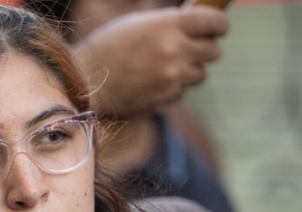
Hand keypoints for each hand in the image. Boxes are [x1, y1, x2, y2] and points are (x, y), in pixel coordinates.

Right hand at [76, 6, 228, 118]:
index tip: (217, 28)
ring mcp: (171, 77)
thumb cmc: (108, 48)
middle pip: (214, 51)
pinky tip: (149, 83)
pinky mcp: (165, 98)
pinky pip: (181, 92)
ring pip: (200, 74)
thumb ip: (171, 24)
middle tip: (189, 48)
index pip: (215, 22)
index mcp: (168, 25)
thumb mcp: (138, 24)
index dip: (219, 25)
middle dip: (204, 49)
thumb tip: (201, 26)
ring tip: (162, 68)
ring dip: (187, 71)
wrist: (82, 82)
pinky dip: (171, 88)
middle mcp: (174, 50)